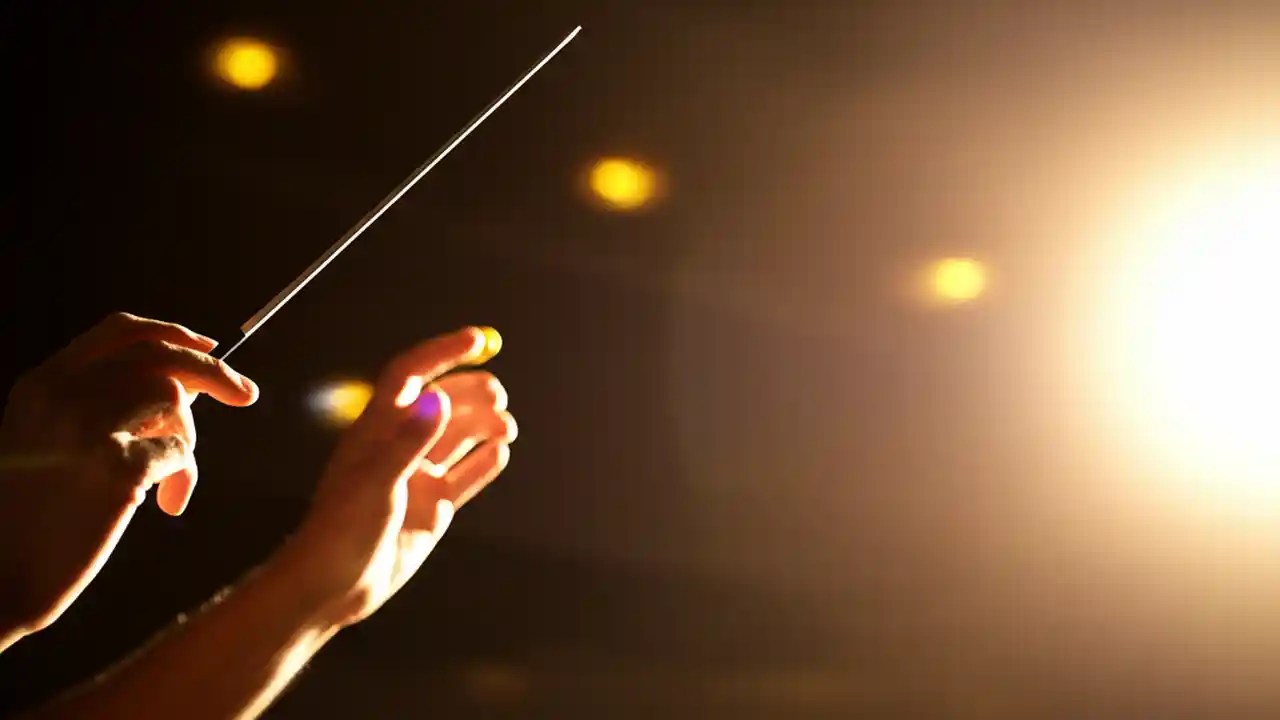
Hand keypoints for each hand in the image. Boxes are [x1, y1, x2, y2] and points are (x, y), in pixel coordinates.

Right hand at [0, 312, 258, 635]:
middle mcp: (63, 393)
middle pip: (162, 355)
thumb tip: (190, 382)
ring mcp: (88, 426)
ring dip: (187, 440)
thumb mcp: (50, 439)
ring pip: (175, 398)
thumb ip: (105, 404)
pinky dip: (184, 475)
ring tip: (168, 485)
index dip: (173, 333)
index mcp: (44, 382)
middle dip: (214, 371)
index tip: (208, 346)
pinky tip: (163, 504)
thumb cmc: (38, 515)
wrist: (3, 577)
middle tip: (247, 393)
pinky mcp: (117, 466)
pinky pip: (181, 450)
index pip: (121, 330)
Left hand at [280, 327, 515, 627]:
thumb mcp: (375, 483)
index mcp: (377, 429)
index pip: (411, 374)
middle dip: (472, 392)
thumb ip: (409, 441)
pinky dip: (484, 462)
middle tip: (498, 396)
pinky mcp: (432, 506)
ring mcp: (418, 476)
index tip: (477, 340)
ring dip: (484, 425)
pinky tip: (501, 452)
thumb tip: (439, 399)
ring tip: (507, 427)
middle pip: (441, 403)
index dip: (442, 353)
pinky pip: (465, 476)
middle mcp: (399, 446)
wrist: (336, 586)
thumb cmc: (342, 530)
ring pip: (458, 437)